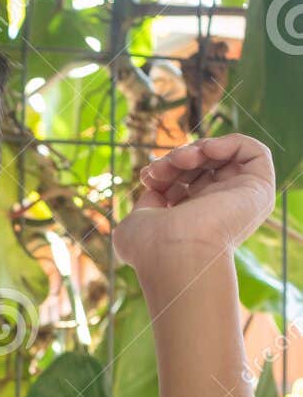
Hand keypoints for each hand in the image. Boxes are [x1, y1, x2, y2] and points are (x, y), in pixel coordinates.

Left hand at [113, 133, 275, 273]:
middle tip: (159, 169)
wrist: (176, 254)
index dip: (165, 170)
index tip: (147, 176)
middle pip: (202, 167)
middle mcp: (219, 210)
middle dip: (176, 159)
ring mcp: (240, 199)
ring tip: (180, 160)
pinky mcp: (259, 189)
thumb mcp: (137, 223)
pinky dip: (229, 142)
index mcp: (194, 220)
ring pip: (224, 157)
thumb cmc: (151, 248)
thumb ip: (146, 204)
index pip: (184, 182)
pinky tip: (207, 151)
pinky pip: (253, 152)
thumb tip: (155, 190)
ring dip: (197, 148)